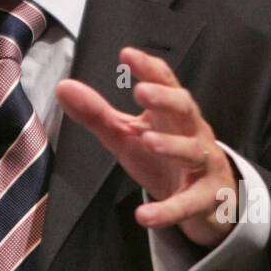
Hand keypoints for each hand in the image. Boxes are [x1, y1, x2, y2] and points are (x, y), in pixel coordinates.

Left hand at [56, 46, 237, 247]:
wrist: (206, 201)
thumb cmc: (163, 158)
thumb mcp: (127, 135)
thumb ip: (97, 113)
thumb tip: (64, 87)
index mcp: (171, 113)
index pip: (165, 82)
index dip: (148, 68)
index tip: (128, 55)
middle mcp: (192, 132)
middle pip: (185, 109)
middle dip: (166, 99)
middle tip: (142, 91)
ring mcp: (202, 165)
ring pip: (192, 151)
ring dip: (172, 146)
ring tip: (148, 140)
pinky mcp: (205, 198)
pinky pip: (188, 203)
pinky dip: (168, 210)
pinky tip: (146, 215)